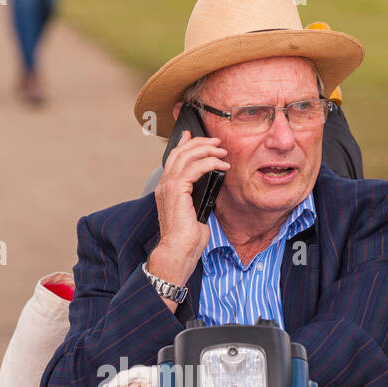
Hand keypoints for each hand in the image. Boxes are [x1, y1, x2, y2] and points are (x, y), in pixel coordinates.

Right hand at [148, 130, 227, 293]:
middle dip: (200, 143)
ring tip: (222, 152)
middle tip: (217, 142)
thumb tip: (211, 187)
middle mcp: (164, 185)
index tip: (194, 136)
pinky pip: (195, 168)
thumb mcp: (194, 212)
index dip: (184, 144)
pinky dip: (210, 163)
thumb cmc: (186, 239)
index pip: (174, 158)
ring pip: (187, 156)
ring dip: (207, 150)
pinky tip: (222, 165)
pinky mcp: (177, 190)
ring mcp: (169, 186)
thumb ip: (197, 197)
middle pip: (180, 152)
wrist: (178, 251)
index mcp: (166, 189)